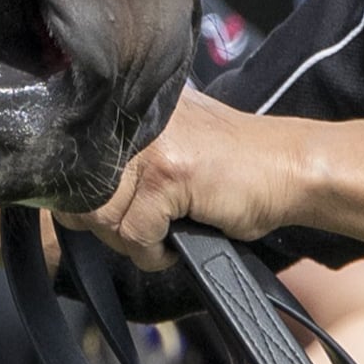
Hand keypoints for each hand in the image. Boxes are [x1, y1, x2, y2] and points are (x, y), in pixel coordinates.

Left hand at [70, 91, 311, 266]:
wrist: (291, 168)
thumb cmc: (234, 168)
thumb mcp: (170, 150)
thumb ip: (126, 161)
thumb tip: (72, 197)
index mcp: (127, 111)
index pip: (73, 161)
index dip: (81, 200)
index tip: (100, 217)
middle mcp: (132, 121)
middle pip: (80, 193)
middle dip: (106, 227)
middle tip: (142, 232)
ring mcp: (150, 147)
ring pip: (103, 216)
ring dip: (131, 242)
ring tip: (162, 235)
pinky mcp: (168, 174)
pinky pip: (136, 233)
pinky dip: (155, 253)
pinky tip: (178, 242)